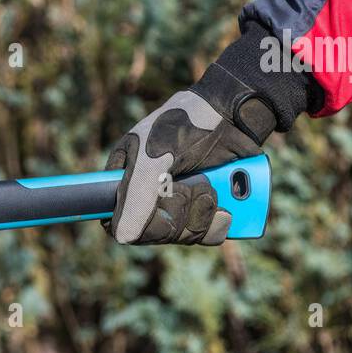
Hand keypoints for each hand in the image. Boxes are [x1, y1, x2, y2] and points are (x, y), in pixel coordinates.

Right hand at [104, 63, 276, 244]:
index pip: (115, 220)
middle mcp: (148, 196)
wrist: (236, 115)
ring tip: (211, 188)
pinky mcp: (205, 211)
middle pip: (151, 233)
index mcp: (124, 178)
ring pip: (181, 236)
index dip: (135, 224)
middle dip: (176, 212)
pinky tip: (227, 208)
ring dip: (201, 214)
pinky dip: (219, 223)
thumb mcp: (157, 155)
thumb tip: (123, 237)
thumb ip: (138, 194)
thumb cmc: (189, 124)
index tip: (156, 211)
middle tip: (188, 187)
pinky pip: (206, 236)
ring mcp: (178, 205)